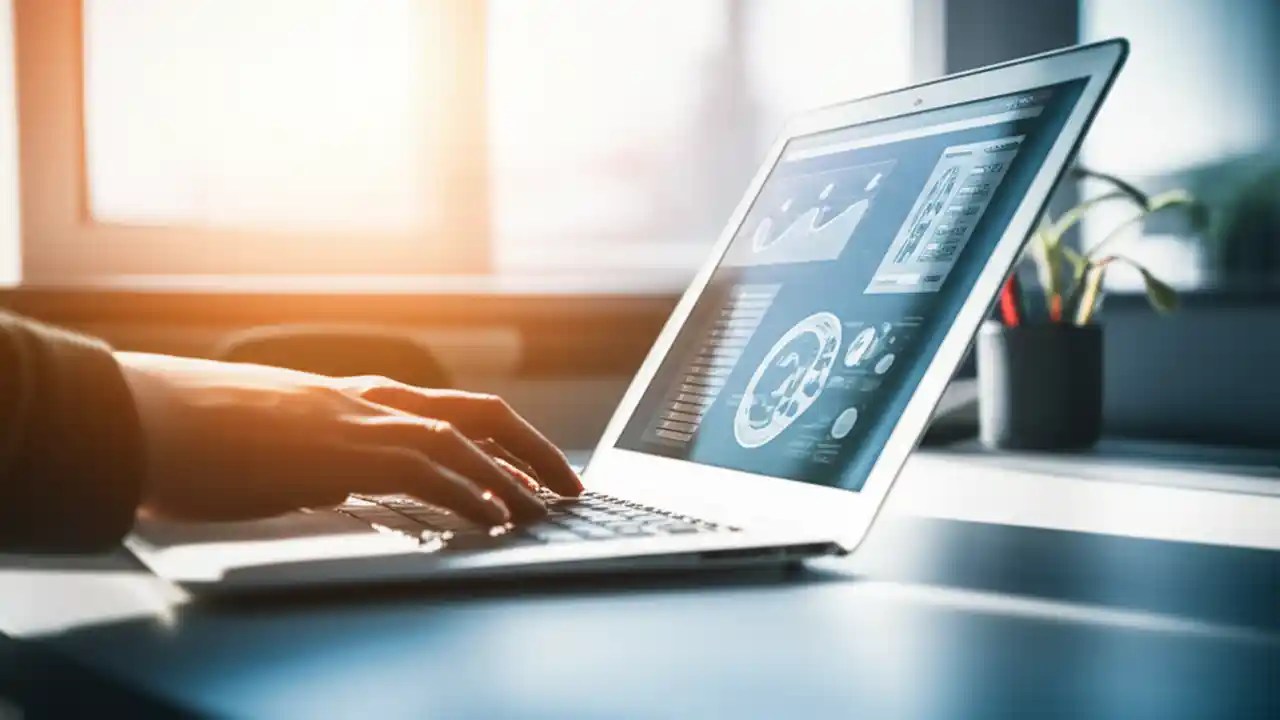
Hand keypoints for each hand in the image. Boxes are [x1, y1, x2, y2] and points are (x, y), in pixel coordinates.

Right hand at [115, 353, 581, 524]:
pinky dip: (469, 491)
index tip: (530, 467)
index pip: (448, 410)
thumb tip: (340, 483)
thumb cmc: (190, 433)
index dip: (499, 438)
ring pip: (463, 438)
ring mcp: (354, 420)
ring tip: (547, 507)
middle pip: (478, 412)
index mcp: (352, 396)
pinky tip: (495, 516)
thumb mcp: (274, 442)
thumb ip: (318, 456)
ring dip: (514, 474)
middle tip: (567, 484)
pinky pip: (426, 469)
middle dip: (532, 447)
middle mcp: (366, 401)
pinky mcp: (337, 450)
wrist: (138, 418)